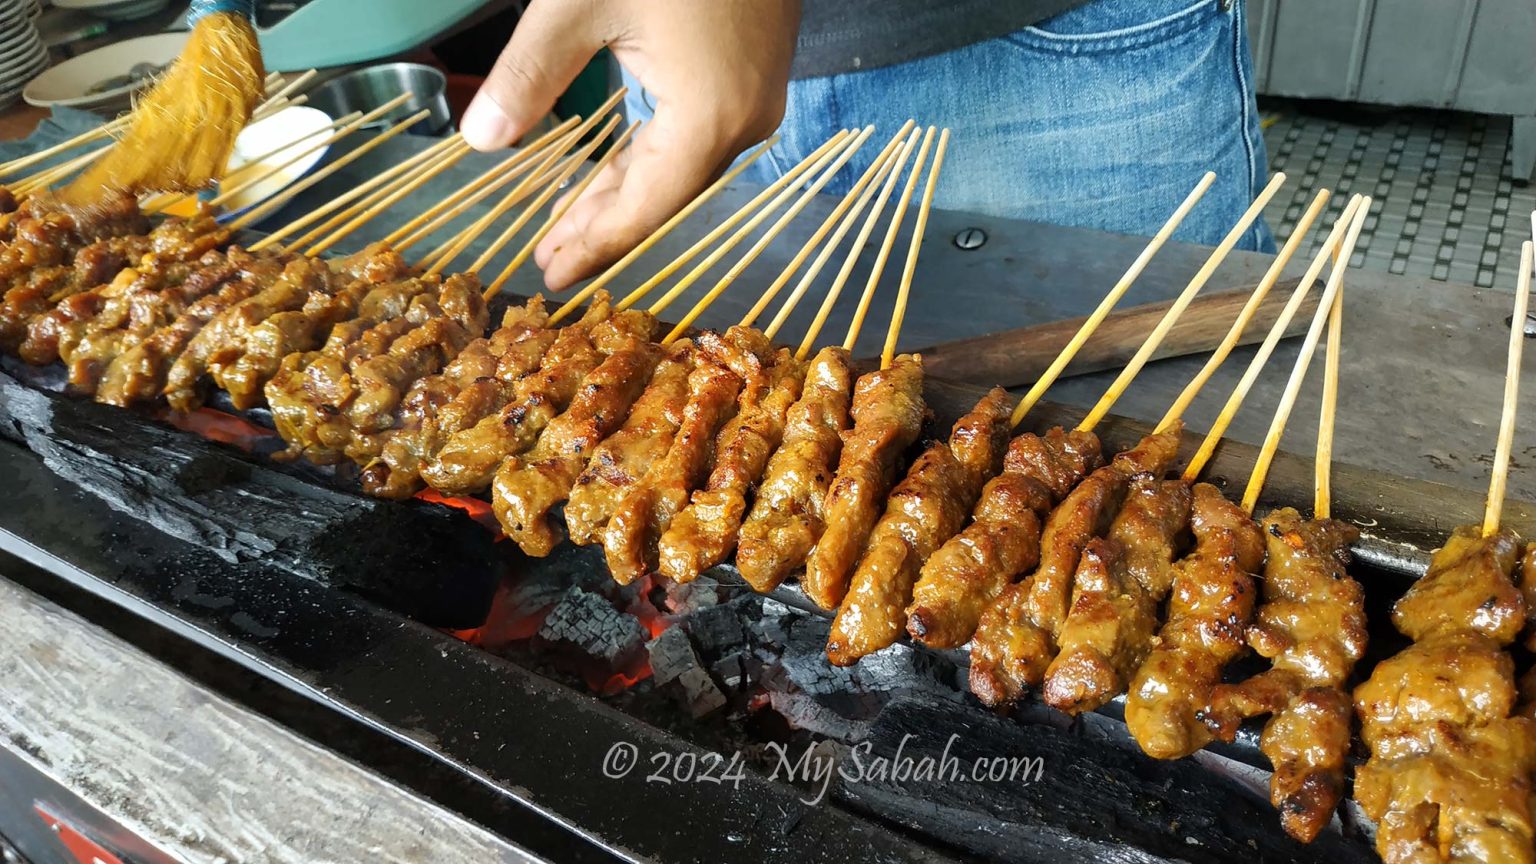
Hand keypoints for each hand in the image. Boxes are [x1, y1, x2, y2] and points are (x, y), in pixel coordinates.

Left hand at [460, 0, 799, 290]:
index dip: (593, 245)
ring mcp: (755, 97)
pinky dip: (650, 158)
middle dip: (603, 228)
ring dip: (624, 194)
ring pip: (679, 167)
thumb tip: (479, 140)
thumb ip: (529, 75)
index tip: (551, 277)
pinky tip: (613, 168)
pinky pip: (695, 135)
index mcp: (707, 119)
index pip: (641, 208)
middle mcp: (742, 122)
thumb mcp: (578, 2)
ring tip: (570, 224)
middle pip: (663, 197)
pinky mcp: (752, 71)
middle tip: (550, 264)